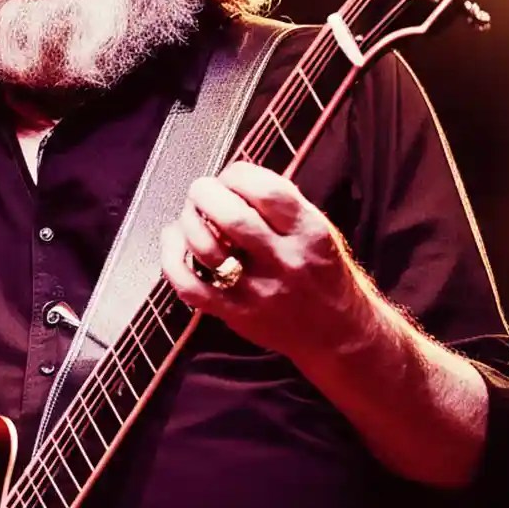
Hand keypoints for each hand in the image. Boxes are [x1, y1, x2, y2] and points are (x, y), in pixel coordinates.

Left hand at [160, 161, 371, 361]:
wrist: (337, 333)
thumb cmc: (322, 272)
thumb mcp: (318, 229)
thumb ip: (280, 204)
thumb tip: (232, 176)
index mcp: (309, 232)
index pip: (266, 190)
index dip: (236, 174)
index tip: (228, 178)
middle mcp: (285, 260)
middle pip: (231, 216)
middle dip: (205, 194)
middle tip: (200, 193)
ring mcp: (258, 291)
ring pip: (206, 247)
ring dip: (188, 222)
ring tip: (190, 216)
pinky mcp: (236, 314)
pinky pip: (190, 285)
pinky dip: (171, 258)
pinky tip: (174, 241)